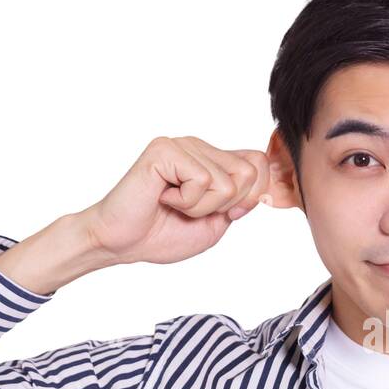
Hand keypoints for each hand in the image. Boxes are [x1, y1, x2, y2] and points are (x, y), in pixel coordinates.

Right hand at [81, 137, 271, 264]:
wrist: (122, 243)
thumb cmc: (163, 234)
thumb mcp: (217, 223)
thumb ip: (242, 201)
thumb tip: (265, 186)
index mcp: (213, 160)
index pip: (259, 163)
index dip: (253, 195)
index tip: (226, 214)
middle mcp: (199, 146)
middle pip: (249, 172)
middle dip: (226, 205)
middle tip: (192, 209)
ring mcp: (181, 145)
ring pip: (226, 181)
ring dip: (202, 207)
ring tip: (174, 204)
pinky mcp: (164, 150)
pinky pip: (202, 180)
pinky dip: (186, 201)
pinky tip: (163, 198)